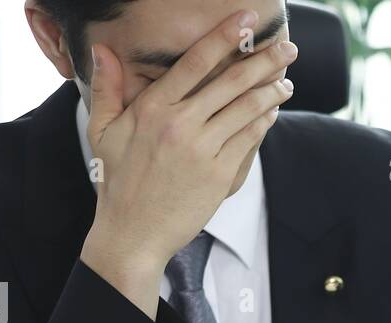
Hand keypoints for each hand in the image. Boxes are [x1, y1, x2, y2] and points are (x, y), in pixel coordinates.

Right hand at [79, 9, 297, 316]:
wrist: (133, 233)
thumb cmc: (117, 182)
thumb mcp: (102, 132)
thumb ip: (107, 88)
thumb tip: (102, 50)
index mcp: (153, 108)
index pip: (195, 61)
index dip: (225, 36)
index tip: (248, 19)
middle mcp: (180, 124)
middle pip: (232, 81)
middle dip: (265, 61)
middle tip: (288, 48)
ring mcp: (202, 150)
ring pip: (247, 109)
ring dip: (272, 91)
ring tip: (286, 81)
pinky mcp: (219, 175)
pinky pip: (249, 140)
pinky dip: (264, 122)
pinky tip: (272, 112)